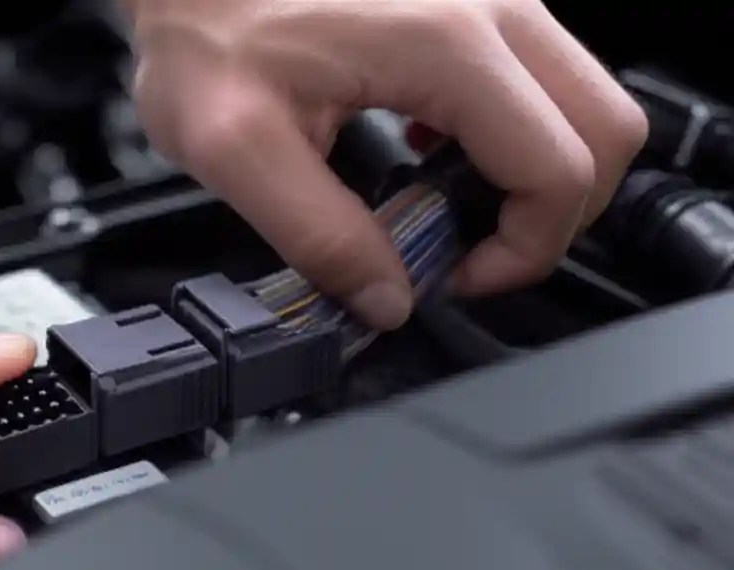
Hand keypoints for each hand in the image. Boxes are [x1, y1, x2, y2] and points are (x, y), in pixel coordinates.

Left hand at [122, 0, 646, 328]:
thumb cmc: (204, 31)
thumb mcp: (237, 151)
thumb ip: (318, 236)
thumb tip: (386, 299)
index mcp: (446, 46)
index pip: (558, 170)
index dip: (524, 251)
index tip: (459, 276)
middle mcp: (490, 6)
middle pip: (605, 130)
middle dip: (555, 216)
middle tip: (473, 252)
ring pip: (582, 102)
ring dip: (536, 175)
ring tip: (448, 208)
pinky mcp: (469, 3)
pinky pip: (539, 80)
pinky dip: (514, 135)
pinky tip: (438, 157)